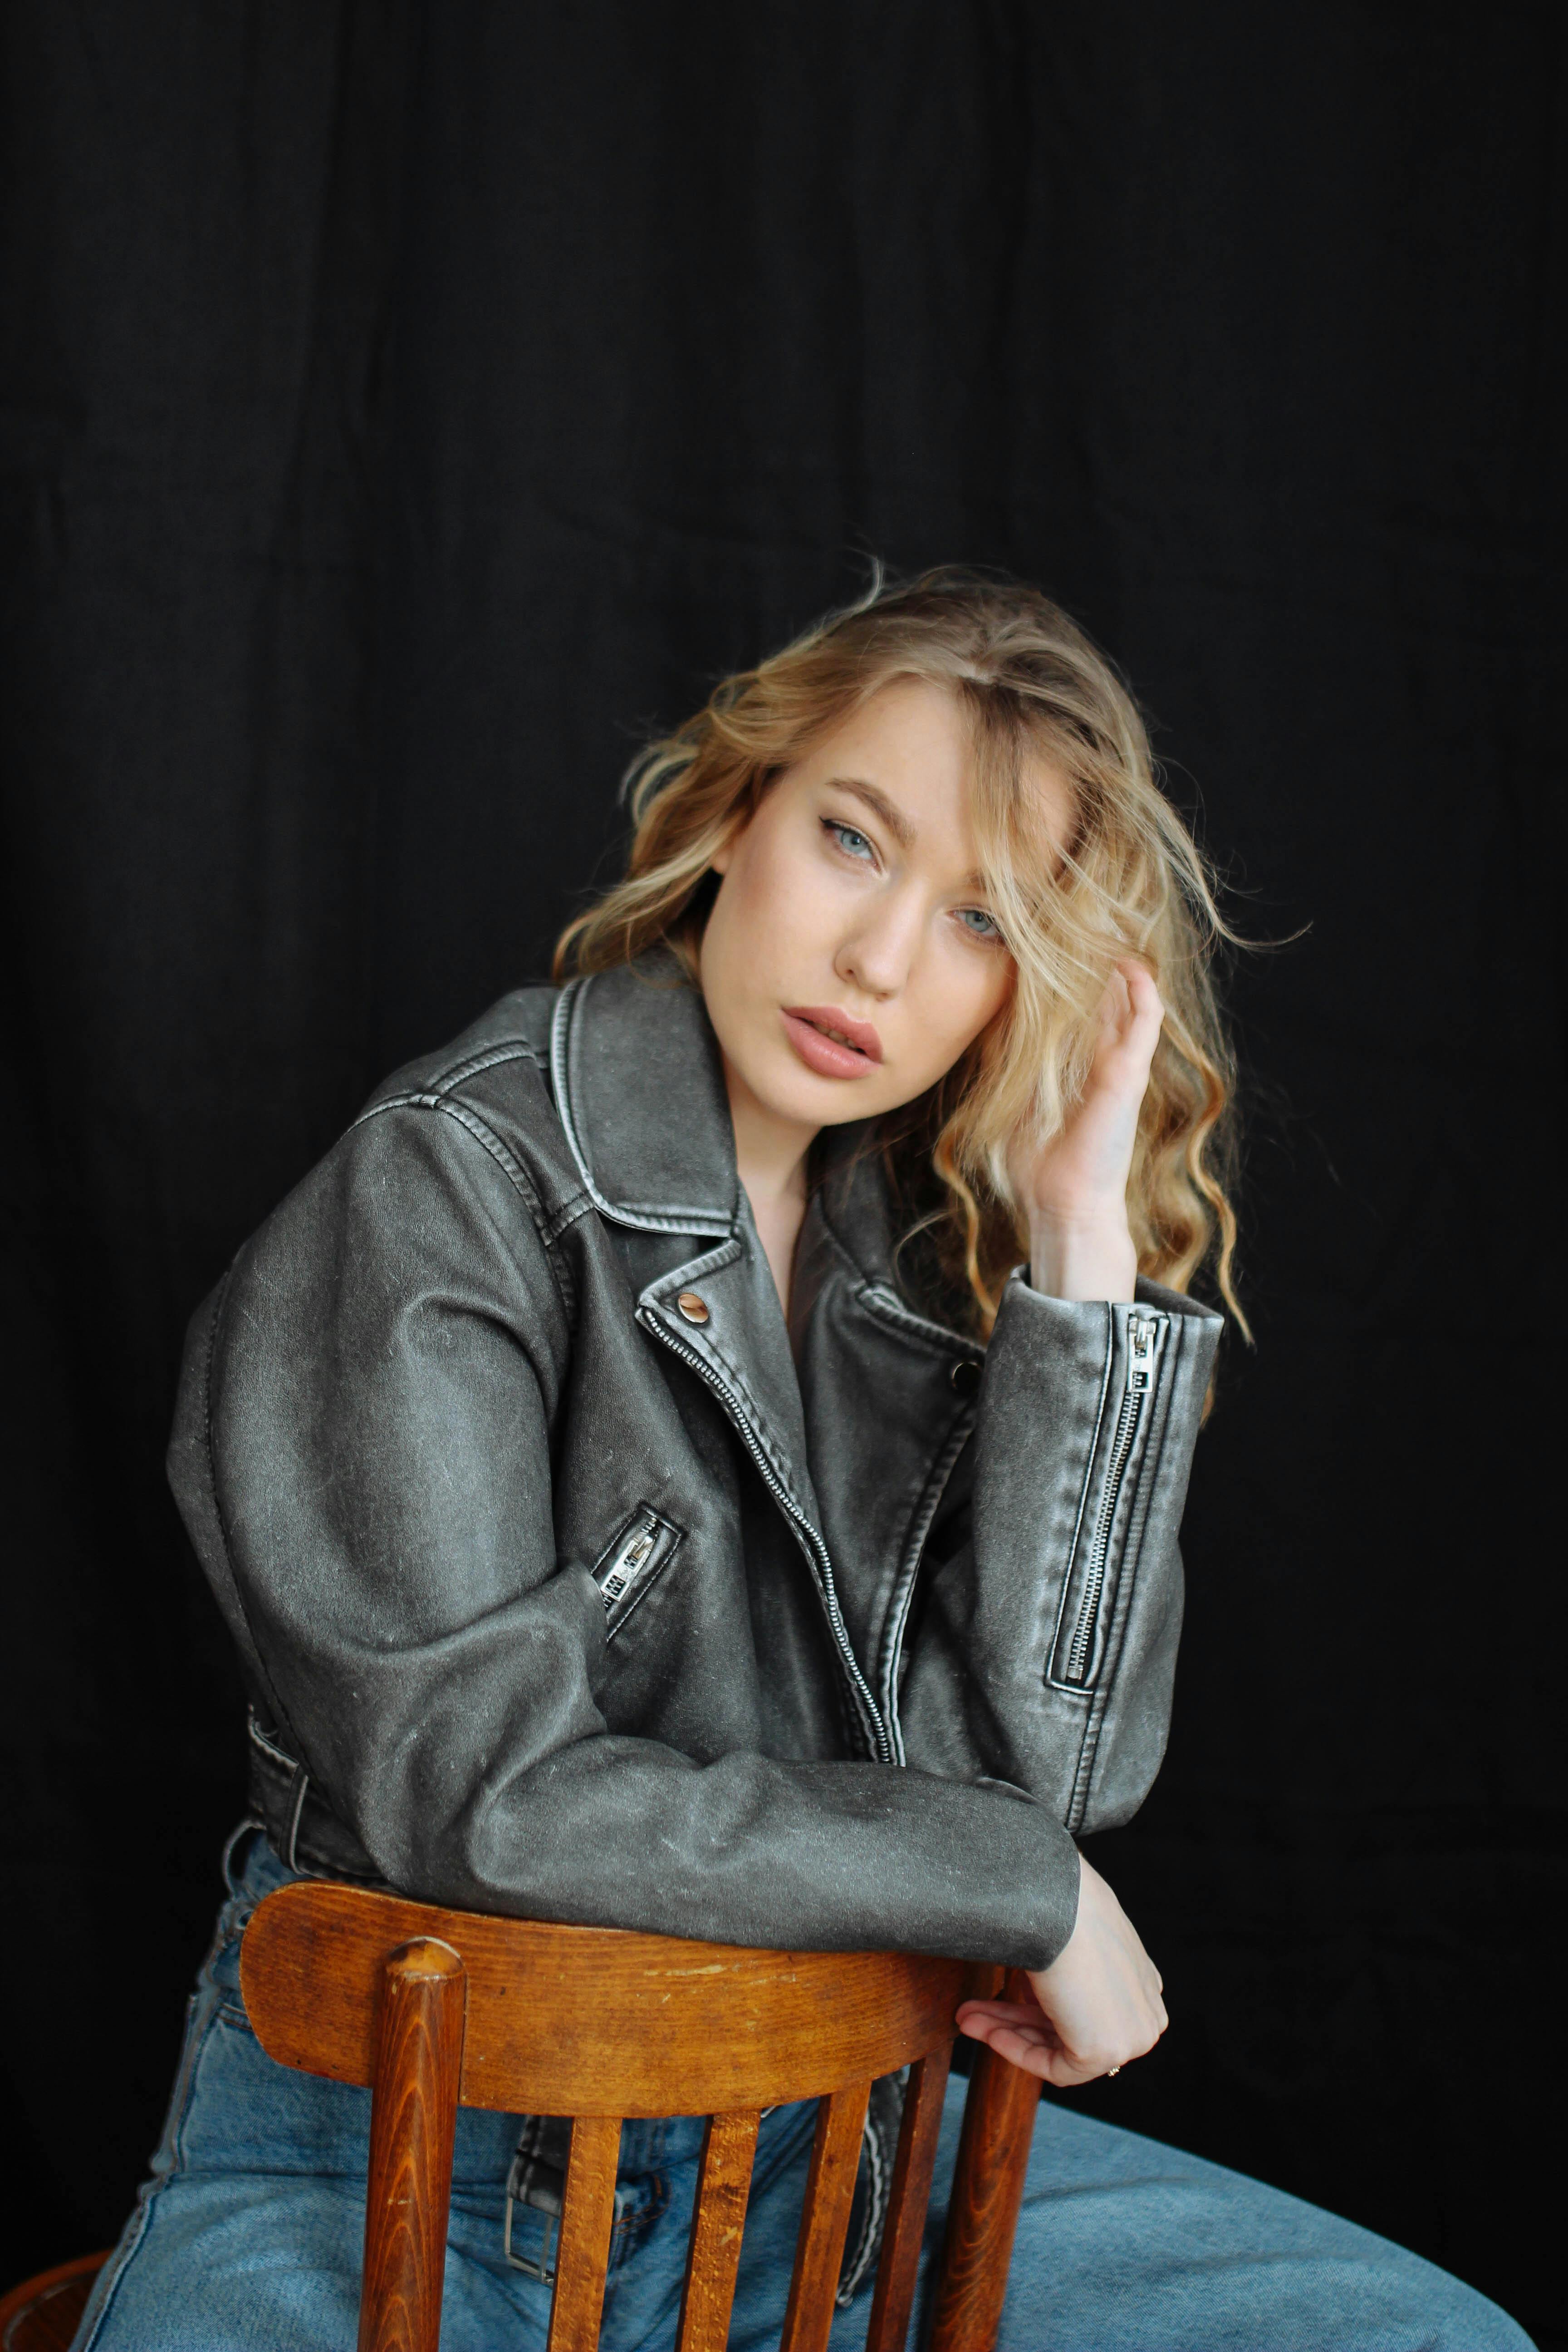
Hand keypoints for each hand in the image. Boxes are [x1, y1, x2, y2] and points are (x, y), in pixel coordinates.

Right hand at [954, 1855, 1166, 2086]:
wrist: (1058, 1906)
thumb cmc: (1063, 1903)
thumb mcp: (1074, 1932)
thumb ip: (1068, 1962)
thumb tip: (1042, 1981)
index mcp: (1142, 1980)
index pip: (1088, 2011)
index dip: (1038, 2007)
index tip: (1000, 1998)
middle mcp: (1144, 2012)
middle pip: (1071, 2030)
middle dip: (1015, 2021)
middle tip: (972, 2012)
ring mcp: (1130, 2036)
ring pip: (1060, 2047)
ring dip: (1005, 2032)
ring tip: (965, 2017)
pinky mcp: (1106, 2052)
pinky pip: (1055, 2067)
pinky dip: (1015, 2049)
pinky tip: (984, 2029)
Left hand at [1009, 959, 1163, 1302]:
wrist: (1058, 1199)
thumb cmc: (1034, 1159)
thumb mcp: (1012, 1095)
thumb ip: (1008, 1062)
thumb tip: (990, 1025)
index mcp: (1072, 1064)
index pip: (1072, 1008)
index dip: (1064, 975)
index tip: (1049, 939)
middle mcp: (1099, 1059)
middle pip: (1101, 998)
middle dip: (1094, 962)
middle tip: (1085, 920)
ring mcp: (1118, 1064)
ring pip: (1126, 1002)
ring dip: (1121, 967)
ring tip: (1112, 930)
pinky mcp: (1129, 1074)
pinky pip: (1144, 1025)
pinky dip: (1144, 995)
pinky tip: (1135, 968)